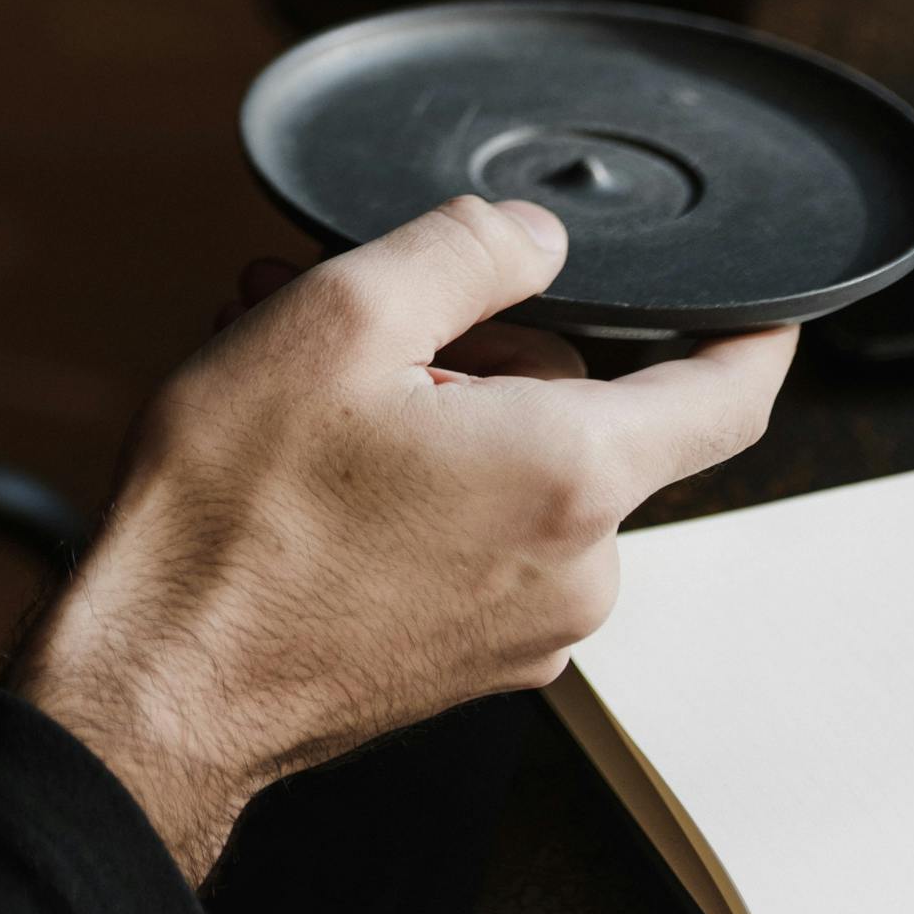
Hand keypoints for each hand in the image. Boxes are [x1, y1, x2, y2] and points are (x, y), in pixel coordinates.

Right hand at [14, 196, 794, 884]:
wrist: (160, 678)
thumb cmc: (237, 513)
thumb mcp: (340, 316)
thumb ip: (464, 249)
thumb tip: (531, 235)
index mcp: (569, 475)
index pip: (725, 396)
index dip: (750, 333)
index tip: (753, 307)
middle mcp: (572, 567)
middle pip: (570, 405)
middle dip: (462, 337)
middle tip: (339, 306)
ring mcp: (522, 627)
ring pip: (505, 462)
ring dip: (415, 400)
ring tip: (287, 377)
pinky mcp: (466, 657)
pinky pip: (469, 529)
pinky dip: (405, 474)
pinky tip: (302, 449)